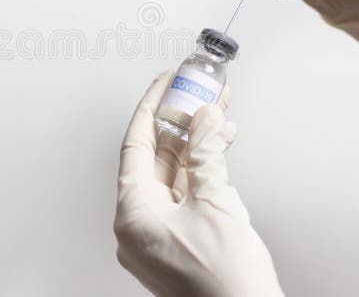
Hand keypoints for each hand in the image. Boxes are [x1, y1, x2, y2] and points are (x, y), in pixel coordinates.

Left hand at [113, 72, 283, 296]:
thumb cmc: (225, 284)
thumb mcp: (216, 202)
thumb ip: (207, 152)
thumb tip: (204, 117)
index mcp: (133, 216)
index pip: (136, 145)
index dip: (152, 107)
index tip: (166, 82)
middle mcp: (139, 225)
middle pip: (156, 158)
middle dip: (181, 122)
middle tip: (196, 92)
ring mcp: (158, 235)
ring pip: (173, 174)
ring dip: (196, 143)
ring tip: (217, 114)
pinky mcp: (178, 240)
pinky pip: (185, 194)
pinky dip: (202, 169)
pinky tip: (219, 147)